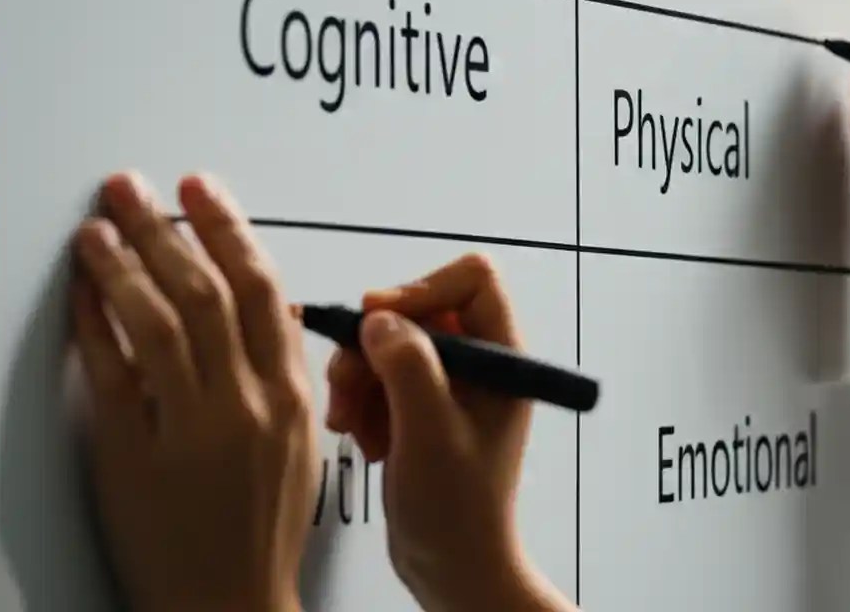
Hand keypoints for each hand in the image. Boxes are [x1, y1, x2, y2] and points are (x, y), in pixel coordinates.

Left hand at [70, 172, 317, 611]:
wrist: (230, 600)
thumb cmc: (263, 530)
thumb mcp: (301, 444)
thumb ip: (288, 371)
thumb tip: (275, 309)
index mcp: (291, 397)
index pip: (262, 290)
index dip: (228, 229)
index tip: (204, 192)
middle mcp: (246, 405)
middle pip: (207, 290)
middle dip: (168, 227)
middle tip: (137, 189)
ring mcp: (192, 429)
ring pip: (160, 321)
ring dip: (125, 263)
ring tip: (99, 227)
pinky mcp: (137, 455)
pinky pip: (113, 373)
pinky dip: (94, 323)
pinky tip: (83, 292)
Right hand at [325, 253, 574, 611]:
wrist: (452, 570)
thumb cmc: (455, 507)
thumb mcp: (431, 432)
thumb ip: (409, 367)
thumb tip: (378, 316)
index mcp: (503, 358)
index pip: (472, 279)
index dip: (422, 289)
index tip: (380, 323)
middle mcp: (479, 363)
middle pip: (418, 311)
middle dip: (374, 347)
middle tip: (346, 389)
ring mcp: (450, 387)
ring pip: (390, 346)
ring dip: (359, 380)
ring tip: (348, 425)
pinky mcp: (421, 411)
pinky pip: (380, 380)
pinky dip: (362, 405)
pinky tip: (361, 442)